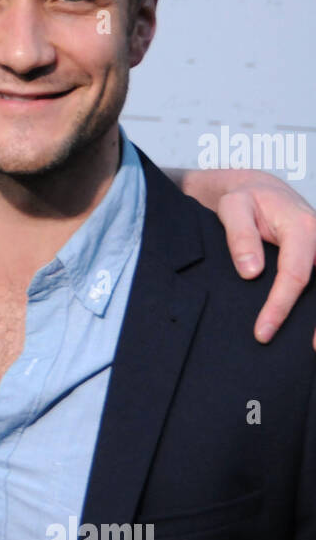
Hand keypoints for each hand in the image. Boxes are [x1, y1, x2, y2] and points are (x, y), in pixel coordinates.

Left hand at [181, 168, 315, 347]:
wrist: (258, 188)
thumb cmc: (244, 198)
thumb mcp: (233, 207)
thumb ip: (240, 236)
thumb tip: (251, 272)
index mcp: (303, 227)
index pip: (295, 273)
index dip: (280, 305)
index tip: (262, 331)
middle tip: (312, 351)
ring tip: (314, 348)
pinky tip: (311, 332)